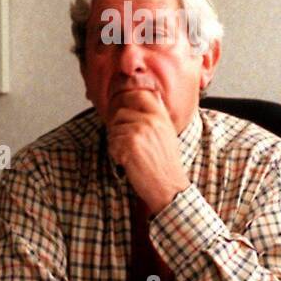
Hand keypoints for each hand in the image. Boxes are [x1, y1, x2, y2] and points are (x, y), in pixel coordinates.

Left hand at [106, 88, 189, 212]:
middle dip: (118, 127)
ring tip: (130, 155)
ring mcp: (139, 132)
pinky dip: (115, 154)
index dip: (126, 100)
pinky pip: (111, 143)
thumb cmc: (166, 164)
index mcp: (160, 116)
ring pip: (114, 129)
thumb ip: (157, 115)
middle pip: (120, 113)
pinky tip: (127, 162)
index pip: (138, 95)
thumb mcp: (167, 134)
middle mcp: (150, 120)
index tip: (123, 111)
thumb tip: (150, 96)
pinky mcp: (129, 145)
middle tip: (126, 143)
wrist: (169, 186)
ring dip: (116, 143)